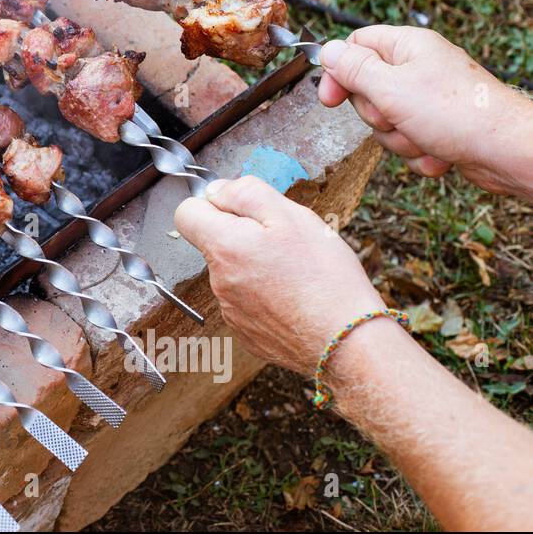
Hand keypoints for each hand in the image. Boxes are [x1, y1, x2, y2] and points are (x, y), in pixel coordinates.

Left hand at [174, 176, 381, 374]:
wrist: (346, 343)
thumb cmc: (324, 277)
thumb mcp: (291, 216)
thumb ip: (245, 194)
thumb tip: (216, 191)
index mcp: (223, 247)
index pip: (186, 213)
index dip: (214, 203)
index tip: (243, 209)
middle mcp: (217, 281)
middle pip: (216, 242)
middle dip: (244, 235)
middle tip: (286, 242)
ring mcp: (230, 311)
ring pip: (235, 272)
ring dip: (257, 265)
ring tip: (297, 273)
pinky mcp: (246, 333)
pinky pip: (248, 301)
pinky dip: (267, 295)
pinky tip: (296, 298)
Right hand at [318, 26, 532, 198]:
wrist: (503, 150)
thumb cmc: (457, 113)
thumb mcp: (390, 87)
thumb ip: (353, 69)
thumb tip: (328, 50)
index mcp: (408, 47)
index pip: (357, 46)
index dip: (339, 72)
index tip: (330, 98)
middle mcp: (419, 69)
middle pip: (367, 90)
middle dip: (377, 115)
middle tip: (395, 116)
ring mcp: (429, 100)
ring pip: (386, 123)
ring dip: (399, 139)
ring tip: (425, 136)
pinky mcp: (438, 127)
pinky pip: (408, 142)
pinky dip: (419, 152)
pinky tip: (440, 151)